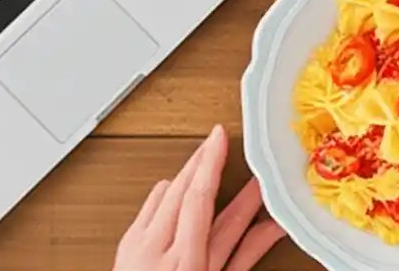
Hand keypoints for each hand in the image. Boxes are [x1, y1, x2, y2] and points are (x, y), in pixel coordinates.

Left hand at [114, 125, 284, 270]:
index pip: (199, 199)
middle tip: (219, 141)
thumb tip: (273, 229)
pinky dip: (165, 194)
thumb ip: (246, 255)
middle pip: (180, 189)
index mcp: (186, 263)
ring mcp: (137, 248)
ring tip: (204, 159)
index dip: (212, 164)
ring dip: (186, 174)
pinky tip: (174, 186)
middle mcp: (157, 251)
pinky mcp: (125, 248)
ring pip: (164, 195)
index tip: (221, 140)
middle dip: (202, 161)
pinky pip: (147, 209)